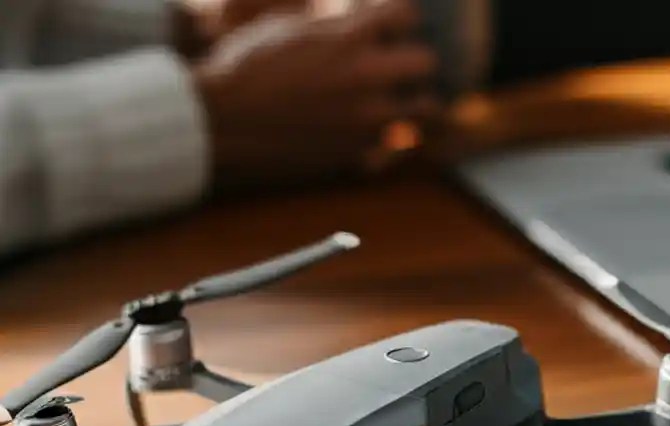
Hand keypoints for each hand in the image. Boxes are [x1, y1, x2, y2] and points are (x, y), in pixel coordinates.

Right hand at [194, 0, 438, 188]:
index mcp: (348, 36)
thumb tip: (353, 15)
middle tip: (393, 61)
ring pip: (426, 106)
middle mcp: (367, 76)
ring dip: (413, 98)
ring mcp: (368, 116)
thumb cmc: (246, 66)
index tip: (386, 23)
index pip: (407, 13)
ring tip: (392, 97)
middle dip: (410, 57)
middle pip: (426, 60)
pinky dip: (390, 131)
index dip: (396, 17)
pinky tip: (369, 123)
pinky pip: (399, 139)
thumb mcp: (286, 24)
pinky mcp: (361, 149)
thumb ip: (330, 21)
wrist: (224, 119)